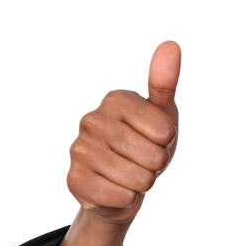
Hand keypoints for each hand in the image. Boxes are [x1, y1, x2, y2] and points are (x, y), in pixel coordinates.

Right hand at [66, 40, 180, 225]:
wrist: (122, 185)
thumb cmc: (145, 146)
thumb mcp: (162, 116)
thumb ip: (164, 83)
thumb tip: (171, 45)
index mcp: (115, 100)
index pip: (164, 131)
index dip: (166, 144)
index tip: (154, 141)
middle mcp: (92, 120)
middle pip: (152, 156)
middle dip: (156, 167)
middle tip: (142, 162)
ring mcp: (79, 149)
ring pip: (137, 179)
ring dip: (142, 184)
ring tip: (130, 175)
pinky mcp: (75, 179)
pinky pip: (120, 197)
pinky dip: (126, 199)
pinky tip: (116, 189)